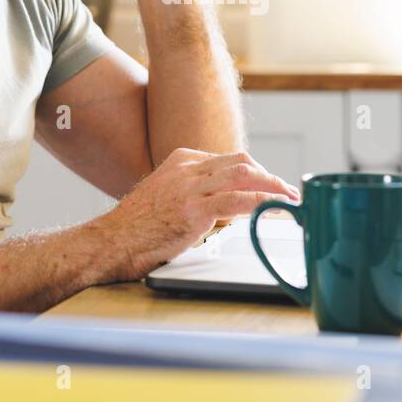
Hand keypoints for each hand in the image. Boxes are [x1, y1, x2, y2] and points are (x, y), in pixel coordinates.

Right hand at [90, 148, 300, 282]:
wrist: (111, 242)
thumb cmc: (136, 228)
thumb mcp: (165, 196)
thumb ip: (193, 193)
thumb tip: (226, 206)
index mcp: (181, 160)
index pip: (231, 159)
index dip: (257, 172)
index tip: (271, 186)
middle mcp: (187, 168)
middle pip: (243, 162)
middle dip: (270, 176)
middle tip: (288, 192)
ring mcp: (190, 187)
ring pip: (245, 175)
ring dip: (274, 187)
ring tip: (290, 199)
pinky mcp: (193, 210)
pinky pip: (238, 200)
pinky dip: (262, 202)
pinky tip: (274, 208)